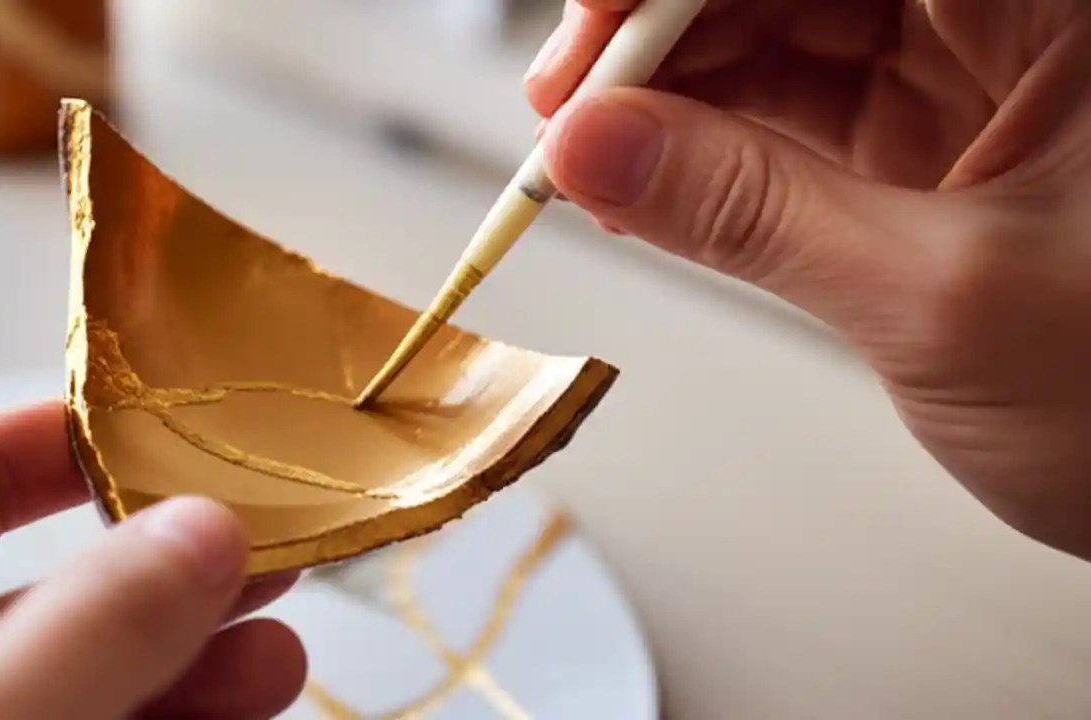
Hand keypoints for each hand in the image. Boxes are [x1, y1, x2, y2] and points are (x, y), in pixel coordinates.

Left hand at [0, 402, 305, 718]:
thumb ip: (78, 637)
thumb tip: (205, 529)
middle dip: (145, 588)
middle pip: (1, 620)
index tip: (130, 433)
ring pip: (52, 705)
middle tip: (257, 556)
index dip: (7, 459)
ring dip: (175, 675)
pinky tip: (233, 718)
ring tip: (277, 659)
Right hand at [528, 1, 1090, 558]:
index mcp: (1060, 1)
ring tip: (592, 157)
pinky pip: (790, 109)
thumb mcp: (940, 299)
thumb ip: (752, 215)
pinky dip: (706, 145)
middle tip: (569, 105)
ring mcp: (968, 71)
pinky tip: (646, 180)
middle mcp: (1013, 14)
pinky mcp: (926, 137)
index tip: (590, 37)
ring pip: (777, 32)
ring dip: (669, 91)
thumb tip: (595, 151)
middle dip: (658, 32)